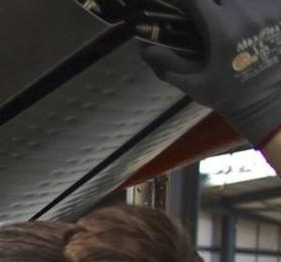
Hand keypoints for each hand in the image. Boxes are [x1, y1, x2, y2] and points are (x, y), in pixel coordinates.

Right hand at [141, 0, 280, 146]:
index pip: (196, 0)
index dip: (183, 1)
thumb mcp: (194, 84)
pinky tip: (244, 24)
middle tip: (202, 19)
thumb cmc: (229, 95)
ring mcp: (266, 12)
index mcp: (222, 29)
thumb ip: (169, 65)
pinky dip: (248, 11)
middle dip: (208, 5)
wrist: (269, 101)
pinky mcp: (279, 16)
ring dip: (228, 7)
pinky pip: (262, 4)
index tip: (178, 6)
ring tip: (222, 23)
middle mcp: (245, 14)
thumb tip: (144, 49)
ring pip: (240, 0)